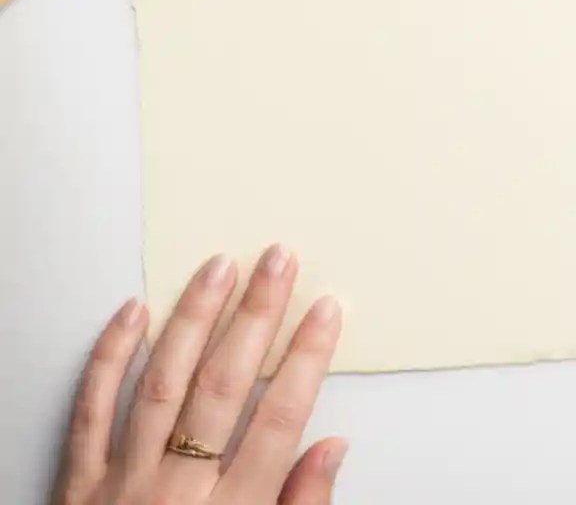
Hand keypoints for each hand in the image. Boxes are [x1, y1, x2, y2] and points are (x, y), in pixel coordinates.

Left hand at [54, 246, 344, 504]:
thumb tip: (333, 449)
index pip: (280, 420)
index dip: (307, 359)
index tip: (327, 311)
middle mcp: (176, 492)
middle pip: (225, 387)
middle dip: (257, 316)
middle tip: (278, 260)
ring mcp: (122, 485)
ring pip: (161, 383)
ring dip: (193, 318)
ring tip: (218, 267)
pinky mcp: (76, 486)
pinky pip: (90, 410)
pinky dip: (110, 357)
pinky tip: (134, 312)